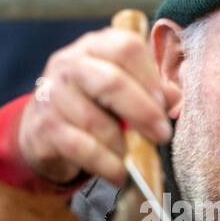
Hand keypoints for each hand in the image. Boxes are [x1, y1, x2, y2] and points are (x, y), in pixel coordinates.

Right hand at [16, 27, 176, 187]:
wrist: (43, 127)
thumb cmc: (93, 104)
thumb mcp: (121, 88)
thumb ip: (150, 88)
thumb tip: (176, 99)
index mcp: (95, 47)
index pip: (126, 48)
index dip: (150, 77)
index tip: (166, 103)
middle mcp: (69, 64)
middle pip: (110, 81)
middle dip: (143, 112)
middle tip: (162, 134)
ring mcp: (52, 95)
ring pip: (94, 120)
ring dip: (123, 145)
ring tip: (136, 158)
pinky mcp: (44, 128)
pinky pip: (80, 147)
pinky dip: (105, 164)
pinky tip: (119, 173)